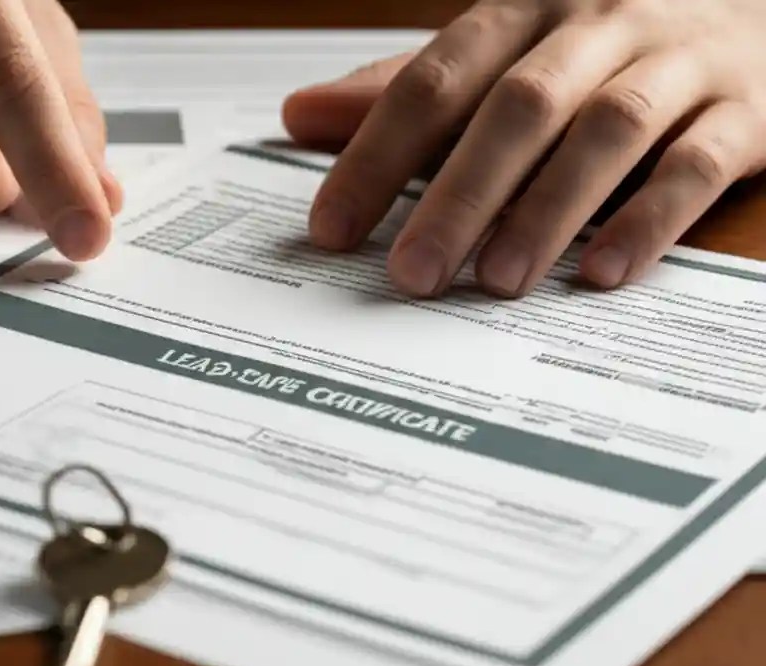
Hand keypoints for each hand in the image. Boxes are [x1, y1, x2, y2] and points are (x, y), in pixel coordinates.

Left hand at [283, 0, 765, 296]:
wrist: (750, 6)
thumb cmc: (598, 44)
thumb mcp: (497, 54)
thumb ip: (405, 90)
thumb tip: (300, 116)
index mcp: (522, 10)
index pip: (433, 81)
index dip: (375, 155)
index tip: (331, 228)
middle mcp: (596, 25)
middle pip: (515, 109)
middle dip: (457, 196)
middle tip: (411, 274)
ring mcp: (675, 62)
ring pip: (606, 132)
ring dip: (546, 211)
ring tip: (496, 281)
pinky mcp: (746, 109)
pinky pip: (697, 163)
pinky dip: (650, 220)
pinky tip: (602, 274)